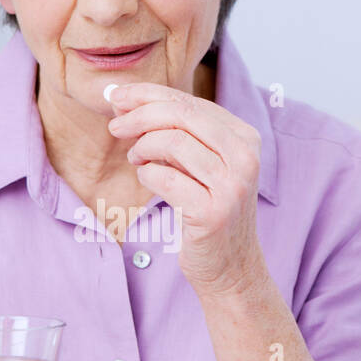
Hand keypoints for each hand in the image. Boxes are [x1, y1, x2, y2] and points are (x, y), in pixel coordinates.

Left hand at [107, 81, 265, 296]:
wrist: (230, 266)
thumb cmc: (207, 208)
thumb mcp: (201, 163)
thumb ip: (176, 131)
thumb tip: (124, 99)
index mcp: (245, 137)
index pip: (190, 101)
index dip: (148, 94)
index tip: (117, 97)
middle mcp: (245, 157)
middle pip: (180, 115)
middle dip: (138, 115)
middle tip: (114, 125)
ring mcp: (232, 186)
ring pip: (171, 142)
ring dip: (142, 147)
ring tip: (136, 158)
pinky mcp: (212, 213)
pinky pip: (163, 177)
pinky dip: (147, 174)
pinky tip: (148, 178)